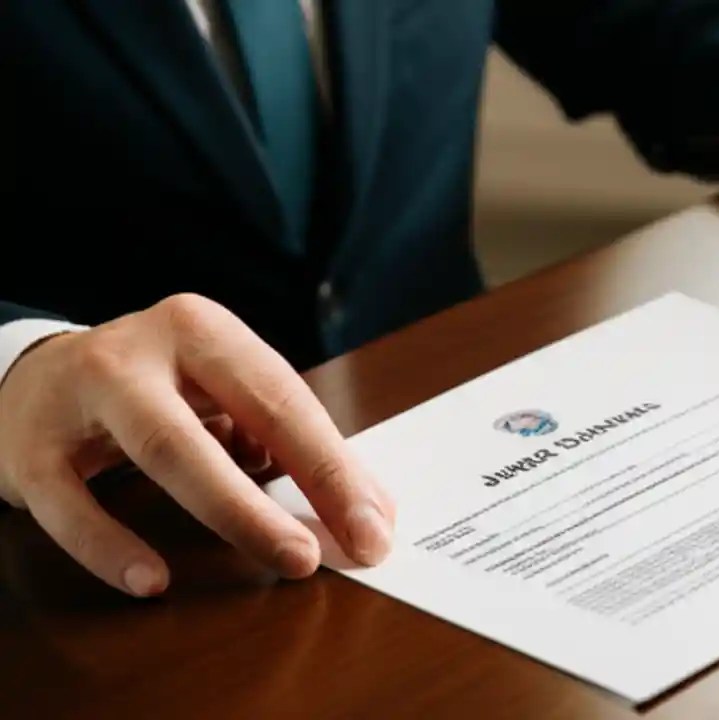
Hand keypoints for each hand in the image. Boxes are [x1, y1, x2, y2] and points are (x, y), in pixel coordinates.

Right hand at [0, 294, 395, 596]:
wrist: (25, 381)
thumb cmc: (148, 394)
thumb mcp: (215, 398)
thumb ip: (285, 446)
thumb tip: (369, 510)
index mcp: (203, 332)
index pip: (286, 400)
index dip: (336, 467)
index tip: (375, 525)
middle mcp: (144, 351)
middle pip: (234, 417)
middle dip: (302, 484)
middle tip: (346, 544)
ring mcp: (82, 395)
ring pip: (166, 451)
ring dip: (235, 511)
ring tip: (287, 558)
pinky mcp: (27, 449)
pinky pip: (72, 505)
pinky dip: (112, 546)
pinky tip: (152, 581)